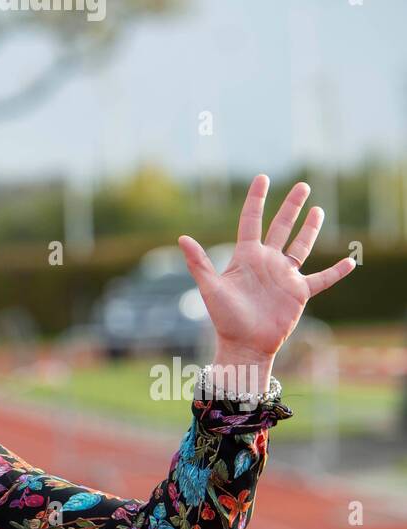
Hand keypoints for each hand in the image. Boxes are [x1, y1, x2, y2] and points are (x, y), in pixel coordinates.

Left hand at [178, 175, 355, 368]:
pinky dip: (337, 271)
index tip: (262, 178)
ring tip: (317, 209)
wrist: (244, 345)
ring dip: (309, 229)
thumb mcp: (210, 288)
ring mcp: (284, 276)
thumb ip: (198, 263)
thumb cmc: (224, 319)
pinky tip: (350, 260)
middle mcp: (267, 262)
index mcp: (246, 257)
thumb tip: (182, 237)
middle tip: (303, 186)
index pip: (251, 221)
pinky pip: (322, 279)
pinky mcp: (299, 292)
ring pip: (300, 246)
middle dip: (291, 207)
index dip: (257, 199)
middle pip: (281, 227)